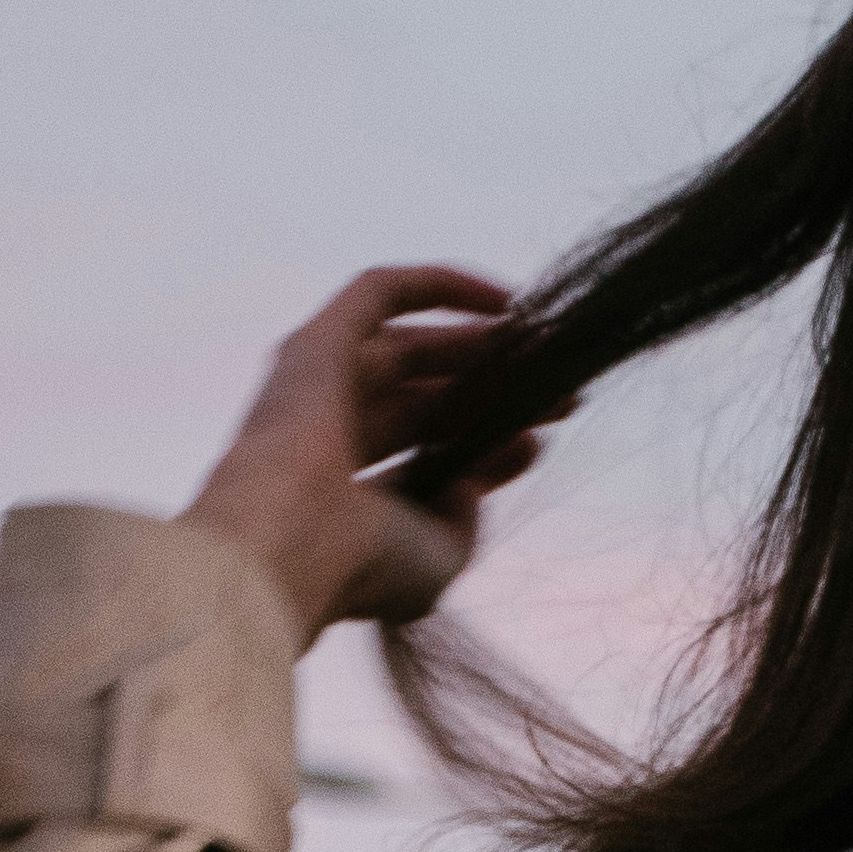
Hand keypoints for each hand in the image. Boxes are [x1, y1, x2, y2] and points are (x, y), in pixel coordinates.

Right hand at [182, 268, 542, 642]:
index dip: (487, 442)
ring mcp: (317, 386)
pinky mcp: (316, 342)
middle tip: (559, 390)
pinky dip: (439, 286)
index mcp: (347, 493)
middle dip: (495, 391)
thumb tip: (473, 481)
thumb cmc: (362, 565)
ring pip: (411, 346)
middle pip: (426, 396)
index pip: (428, 453)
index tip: (540, 438)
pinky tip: (505, 301)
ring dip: (480, 344)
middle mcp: (328, 435)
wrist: (293, 542)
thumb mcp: (440, 559)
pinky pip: (378, 292)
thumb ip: (463, 521)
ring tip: (546, 346)